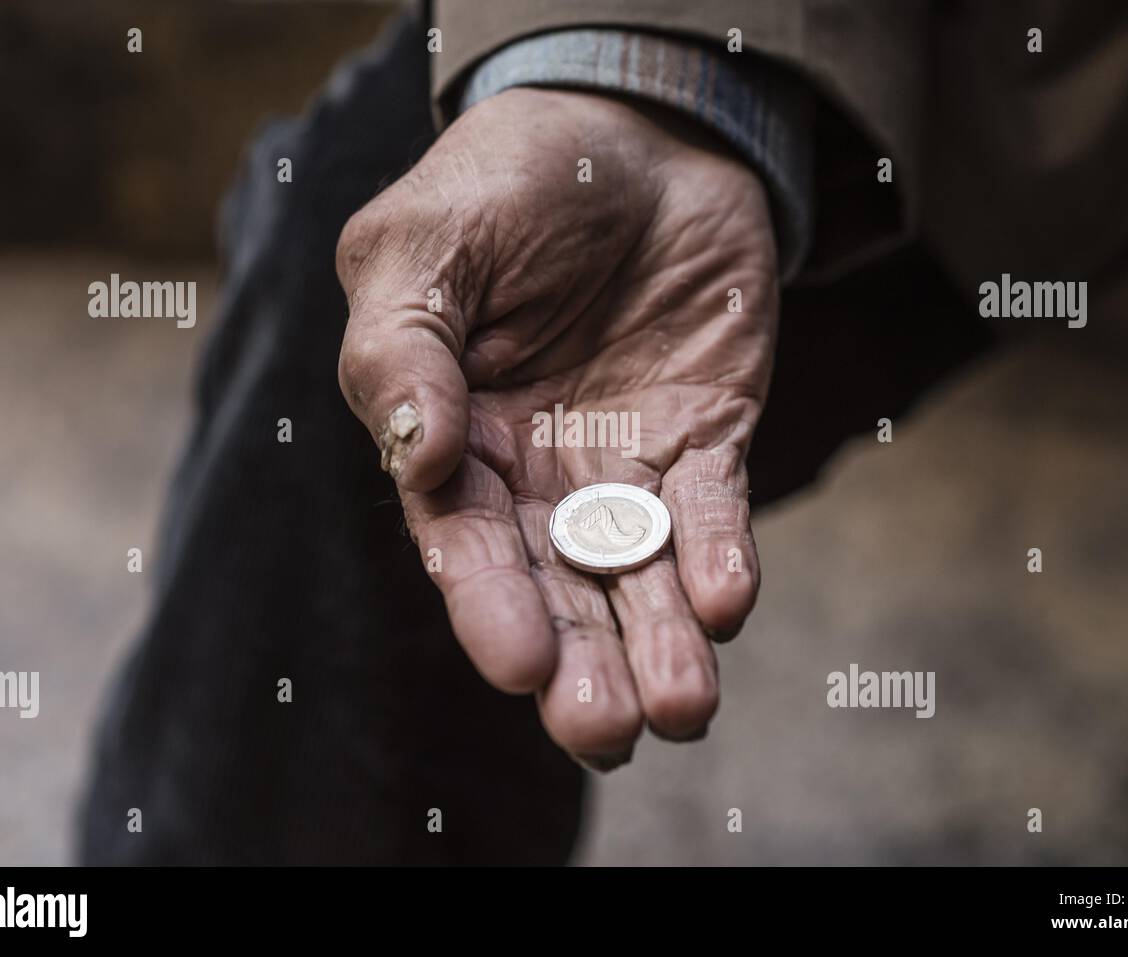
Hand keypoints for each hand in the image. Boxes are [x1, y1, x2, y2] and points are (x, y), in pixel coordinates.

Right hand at [336, 88, 777, 769]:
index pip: (466, 543)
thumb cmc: (505, 182)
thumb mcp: (422, 245)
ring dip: (662, 644)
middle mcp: (537, 475)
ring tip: (684, 707)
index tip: (524, 663)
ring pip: (642, 577)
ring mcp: (626, 465)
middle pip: (557, 589)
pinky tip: (726, 603)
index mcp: (454, 441)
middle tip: (607, 732)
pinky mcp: (707, 441)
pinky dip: (722, 561)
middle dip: (583, 665)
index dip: (491, 605)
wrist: (635, 132)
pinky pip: (715, 513)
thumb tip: (415, 457)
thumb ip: (401, 349)